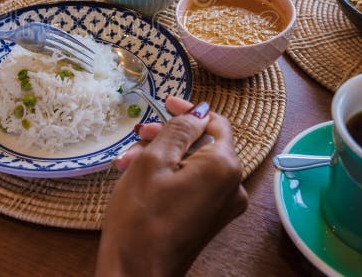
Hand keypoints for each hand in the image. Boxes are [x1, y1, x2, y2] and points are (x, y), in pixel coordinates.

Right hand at [96, 96, 247, 276]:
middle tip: (139, 135)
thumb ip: (179, 130)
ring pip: (194, 165)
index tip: (166, 102)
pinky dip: (169, 176)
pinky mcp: (209, 220)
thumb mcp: (153, 161)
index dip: (189, 110)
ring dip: (163, 157)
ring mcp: (223, 207)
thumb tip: (196, 113)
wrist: (136, 274)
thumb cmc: (141, 219)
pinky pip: (193, 185)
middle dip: (169, 137)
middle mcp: (233, 186)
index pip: (215, 123)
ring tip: (128, 161)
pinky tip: (139, 177)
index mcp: (224, 167)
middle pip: (203, 145)